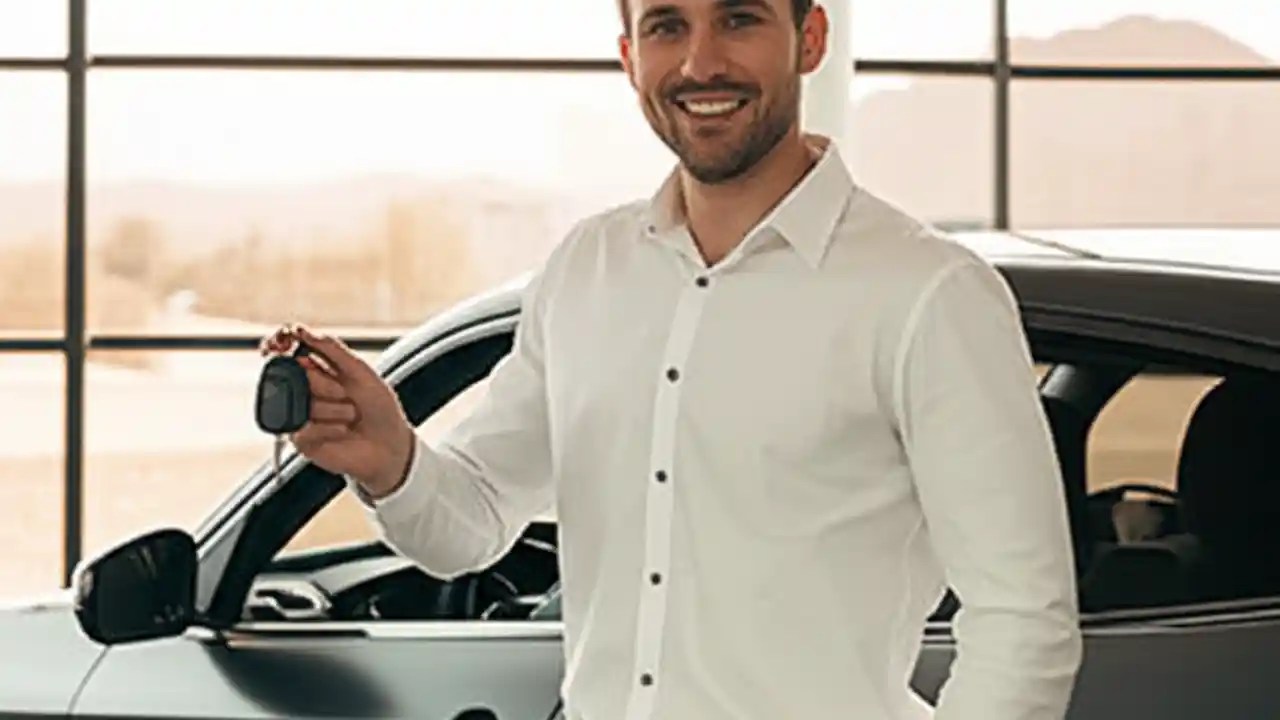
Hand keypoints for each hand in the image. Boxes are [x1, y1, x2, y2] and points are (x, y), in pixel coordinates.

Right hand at [259, 324, 414, 497]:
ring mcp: (300, 414)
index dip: (278, 343)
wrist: (390, 445)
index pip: (285, 351)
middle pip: (294, 373)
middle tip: (345, 394)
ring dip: (334, 409)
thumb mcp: (360, 372)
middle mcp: (304, 391)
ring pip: (302, 403)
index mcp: (315, 370)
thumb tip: (300, 330)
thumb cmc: (378, 407)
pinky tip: (343, 431)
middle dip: (324, 383)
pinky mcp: (301, 440)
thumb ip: (332, 349)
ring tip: (350, 416)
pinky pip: (304, 429)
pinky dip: (329, 428)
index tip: (283, 339)